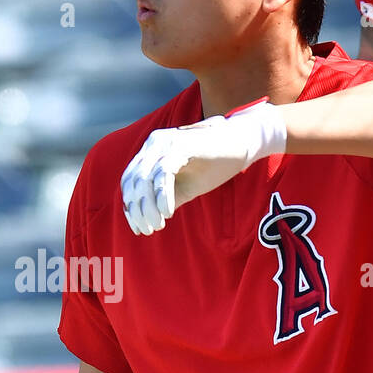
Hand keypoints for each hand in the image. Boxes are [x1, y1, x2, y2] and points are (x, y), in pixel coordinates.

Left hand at [120, 103, 286, 234]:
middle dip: (137, 211)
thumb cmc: (213, 165)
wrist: (242, 144)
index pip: (129, 180)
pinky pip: (164, 174)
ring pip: (145, 179)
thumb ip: (161, 199)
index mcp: (150, 151)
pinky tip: (168, 212)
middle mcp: (154, 143)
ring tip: (157, 225)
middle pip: (134, 181)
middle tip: (147, 230)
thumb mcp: (183, 187)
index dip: (129, 206)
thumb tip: (143, 221)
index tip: (137, 228)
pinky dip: (163, 196)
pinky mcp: (181, 145)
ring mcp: (167, 142)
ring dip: (149, 207)